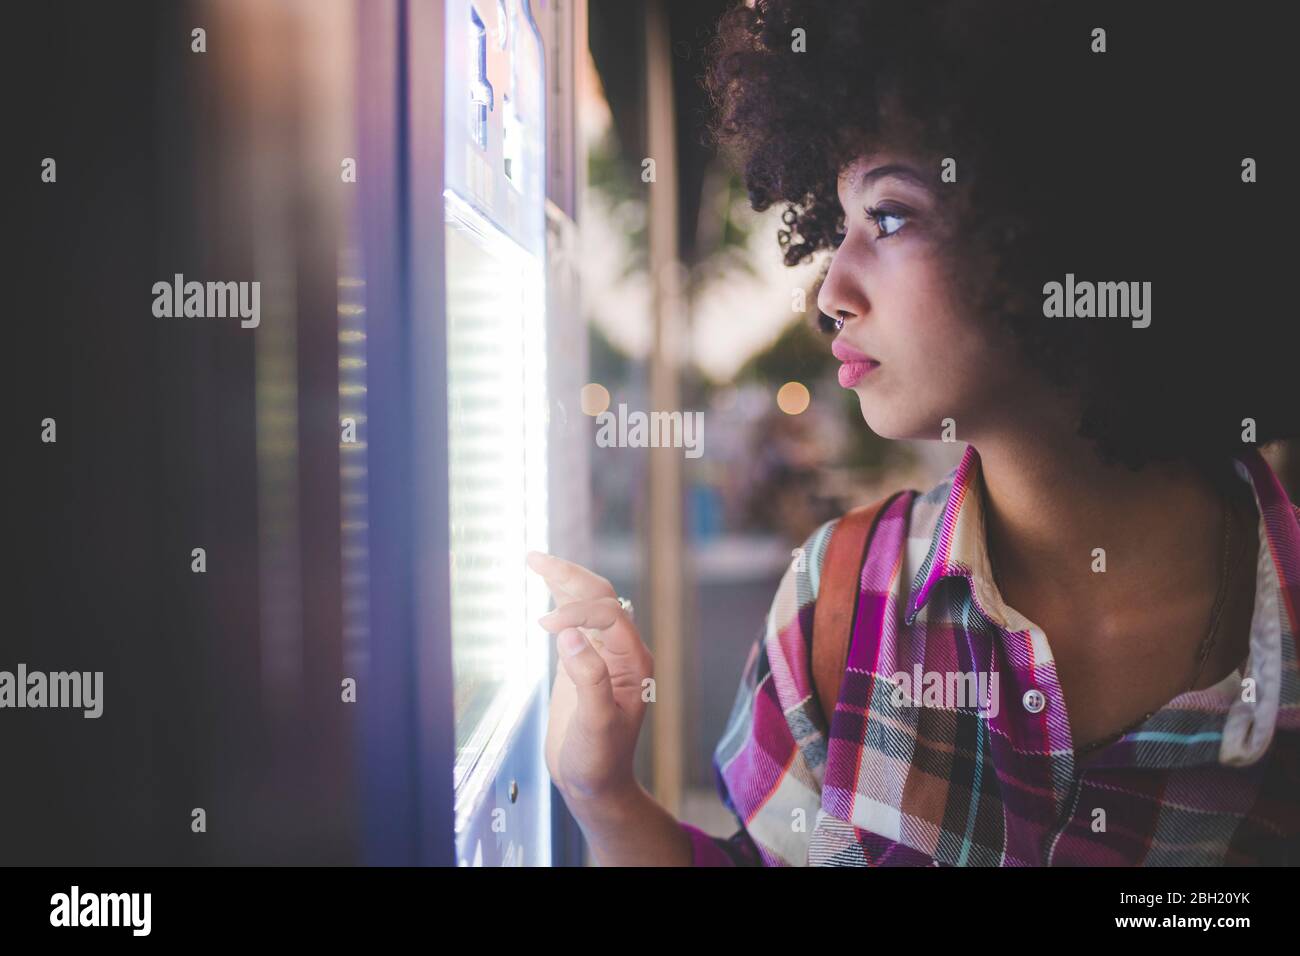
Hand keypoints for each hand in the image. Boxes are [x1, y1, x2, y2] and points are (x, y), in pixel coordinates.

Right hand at [525, 550, 651, 807]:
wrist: (595, 784)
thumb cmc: (600, 759)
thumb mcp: (596, 724)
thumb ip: (588, 678)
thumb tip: (569, 634)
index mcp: (634, 662)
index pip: (608, 614)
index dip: (577, 612)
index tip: (545, 626)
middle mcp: (623, 652)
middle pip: (600, 597)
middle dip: (570, 576)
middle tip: (535, 559)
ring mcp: (603, 655)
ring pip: (587, 604)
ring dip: (564, 580)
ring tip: (534, 560)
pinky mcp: (584, 662)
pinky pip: (576, 621)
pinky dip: (560, 600)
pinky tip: (544, 588)